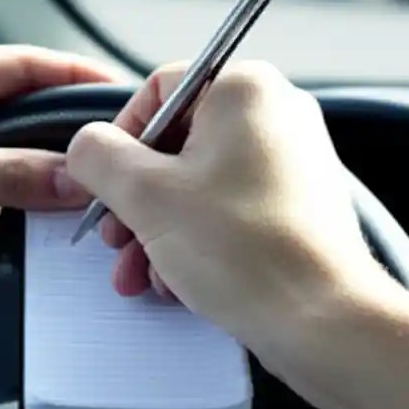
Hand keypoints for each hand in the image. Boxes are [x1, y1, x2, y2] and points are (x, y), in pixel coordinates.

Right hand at [66, 64, 408, 408]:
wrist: (320, 319)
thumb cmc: (249, 251)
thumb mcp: (144, 194)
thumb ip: (98, 156)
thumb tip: (87, 146)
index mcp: (246, 89)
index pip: (159, 88)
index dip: (120, 137)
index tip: (105, 176)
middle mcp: (277, 114)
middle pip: (178, 142)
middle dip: (138, 198)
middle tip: (117, 234)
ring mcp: (294, 161)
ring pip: (201, 183)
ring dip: (160, 228)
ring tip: (143, 271)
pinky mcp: (300, 205)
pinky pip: (232, 210)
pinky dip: (198, 240)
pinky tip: (179, 280)